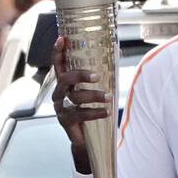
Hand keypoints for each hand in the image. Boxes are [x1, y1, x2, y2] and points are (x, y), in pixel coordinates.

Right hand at [51, 36, 110, 154]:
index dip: (58, 52)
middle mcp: (59, 94)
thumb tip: (119, 52)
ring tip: (109, 97)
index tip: (62, 39)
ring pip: (75, 97)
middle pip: (65, 79)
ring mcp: (60, 108)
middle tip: (97, 76)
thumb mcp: (95, 90)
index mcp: (65, 83)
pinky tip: (107, 112)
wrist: (88, 139)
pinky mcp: (65, 121)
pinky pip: (79, 114)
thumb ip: (103, 73)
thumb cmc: (92, 109)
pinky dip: (94, 112)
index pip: (58, 64)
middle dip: (80, 75)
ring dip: (93, 96)